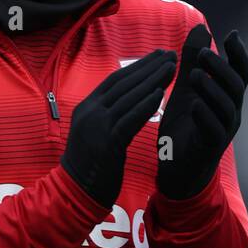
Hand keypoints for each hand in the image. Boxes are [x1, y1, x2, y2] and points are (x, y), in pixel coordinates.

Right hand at [61, 47, 177, 207]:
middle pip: (123, 84)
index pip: (115, 81)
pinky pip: (129, 120)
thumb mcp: (94, 133)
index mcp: (86, 107)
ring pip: (128, 98)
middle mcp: (90, 112)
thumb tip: (127, 101)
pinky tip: (160, 95)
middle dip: (149, 68)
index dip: (138, 67)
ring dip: (152, 81)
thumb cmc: (89, 165)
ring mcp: (97, 127)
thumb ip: (108, 116)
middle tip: (171, 54)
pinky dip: (145, 106)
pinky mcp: (107, 144)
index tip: (158, 56)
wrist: (75, 192)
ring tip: (173, 68)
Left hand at [155, 24, 247, 199]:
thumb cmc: (186, 124)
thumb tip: (200, 28)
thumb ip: (193, 61)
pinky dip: (205, 117)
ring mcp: (224, 131)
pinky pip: (213, 131)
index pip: (240, 72)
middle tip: (203, 54)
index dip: (238, 54)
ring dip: (211, 90)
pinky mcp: (210, 148)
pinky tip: (194, 105)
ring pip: (226, 108)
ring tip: (194, 76)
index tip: (231, 34)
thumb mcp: (187, 88)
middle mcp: (232, 112)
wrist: (178, 166)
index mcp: (228, 97)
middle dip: (221, 68)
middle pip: (236, 86)